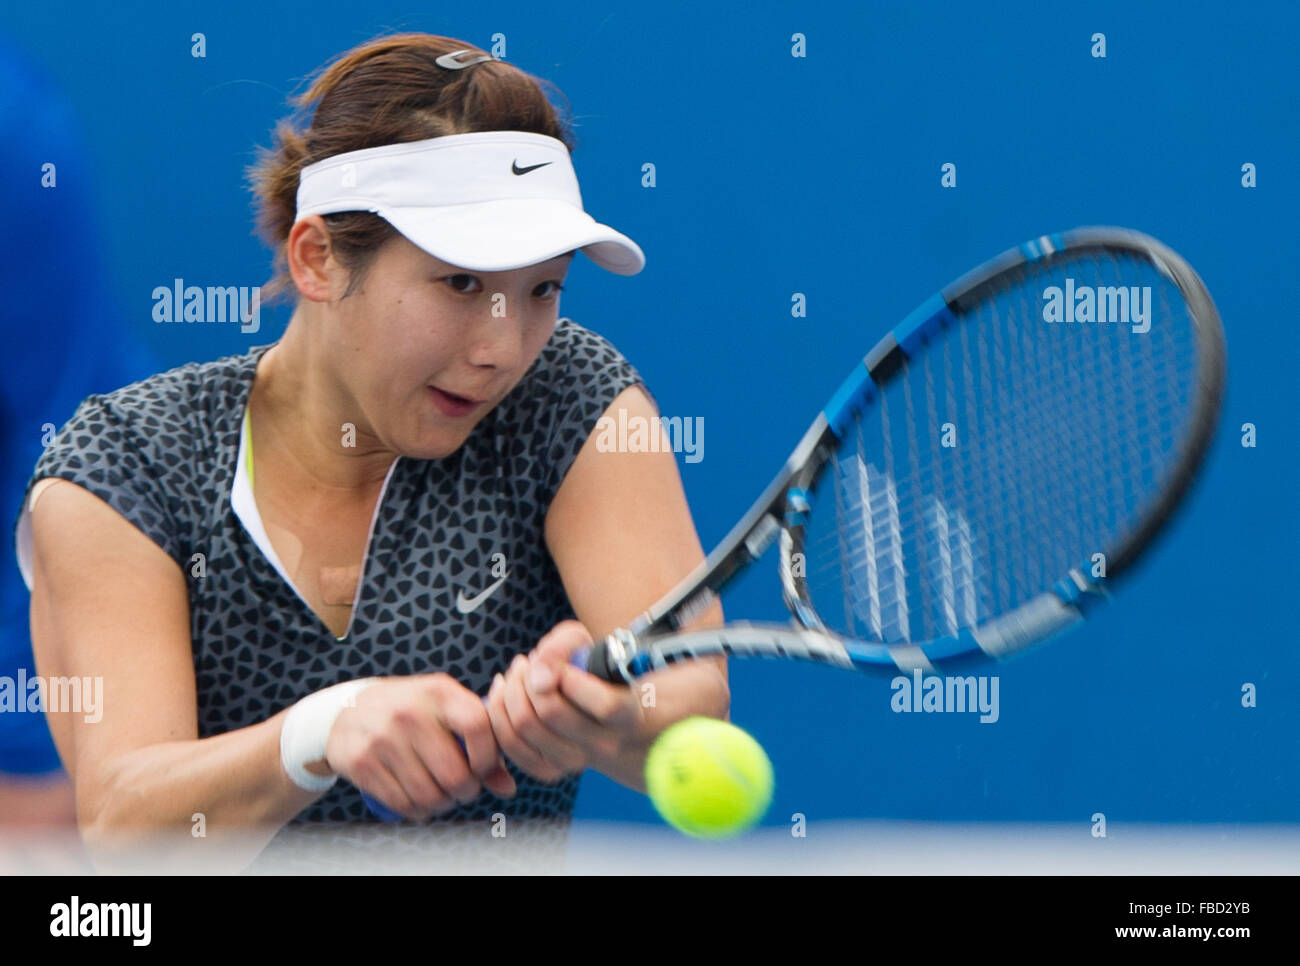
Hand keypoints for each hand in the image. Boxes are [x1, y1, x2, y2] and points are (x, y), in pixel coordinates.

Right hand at [324, 673, 515, 821]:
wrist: (348, 709)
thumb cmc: (413, 710)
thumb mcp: (447, 710)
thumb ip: (482, 742)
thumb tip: (507, 788)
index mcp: (439, 692)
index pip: (478, 727)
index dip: (488, 758)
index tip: (482, 768)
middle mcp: (410, 712)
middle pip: (455, 774)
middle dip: (466, 791)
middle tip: (462, 788)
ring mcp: (382, 737)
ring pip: (429, 795)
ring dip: (442, 804)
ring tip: (442, 795)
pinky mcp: (361, 762)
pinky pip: (402, 804)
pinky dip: (418, 811)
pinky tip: (420, 801)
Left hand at [485, 621, 643, 782]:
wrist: (587, 705)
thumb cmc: (585, 667)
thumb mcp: (581, 643)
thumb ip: (562, 648)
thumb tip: (538, 677)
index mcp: (626, 715)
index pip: (604, 704)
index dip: (572, 680)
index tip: (557, 665)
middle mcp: (605, 745)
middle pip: (551, 712)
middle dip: (528, 679)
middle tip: (526, 663)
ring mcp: (577, 762)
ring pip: (525, 727)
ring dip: (509, 692)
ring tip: (516, 674)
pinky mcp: (549, 771)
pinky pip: (509, 745)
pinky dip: (498, 713)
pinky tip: (503, 692)